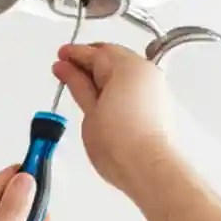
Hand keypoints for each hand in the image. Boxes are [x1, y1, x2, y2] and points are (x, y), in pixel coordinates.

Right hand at [52, 43, 174, 196]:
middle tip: (67, 69)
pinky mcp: (159, 101)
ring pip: (124, 70)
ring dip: (103, 73)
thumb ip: (77, 83)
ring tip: (82, 87)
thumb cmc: (122, 143)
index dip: (74, 54)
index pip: (94, 52)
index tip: (61, 57)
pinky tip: (103, 98)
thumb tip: (65, 69)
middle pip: (112, 56)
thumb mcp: (90, 109)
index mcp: (127, 66)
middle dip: (89, 61)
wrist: (149, 168)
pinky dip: (117, 85)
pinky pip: (134, 83)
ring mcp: (155, 86)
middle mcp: (145, 71)